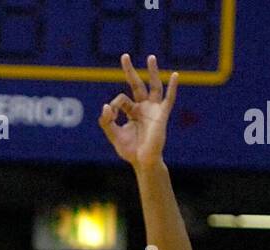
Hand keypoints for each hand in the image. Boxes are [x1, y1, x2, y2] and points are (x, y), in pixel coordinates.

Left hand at [99, 54, 177, 169]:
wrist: (143, 162)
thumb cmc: (130, 151)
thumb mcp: (114, 135)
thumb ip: (106, 122)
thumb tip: (106, 105)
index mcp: (131, 112)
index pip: (121, 99)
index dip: (114, 105)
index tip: (112, 115)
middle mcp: (143, 107)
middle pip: (136, 85)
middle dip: (130, 71)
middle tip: (124, 56)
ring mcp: (153, 110)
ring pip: (154, 86)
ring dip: (152, 72)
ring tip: (150, 57)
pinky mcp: (162, 115)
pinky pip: (169, 99)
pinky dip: (172, 87)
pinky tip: (175, 75)